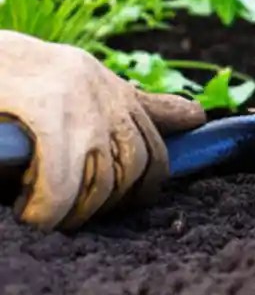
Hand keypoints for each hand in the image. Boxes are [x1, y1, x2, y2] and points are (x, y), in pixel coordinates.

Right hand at [0, 31, 205, 230]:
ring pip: (102, 181)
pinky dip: (50, 209)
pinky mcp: (45, 113)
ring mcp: (78, 103)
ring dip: (77, 211)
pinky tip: (33, 215)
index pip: (159, 136)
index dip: (151, 179)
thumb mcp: (82, 85)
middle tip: (76, 213)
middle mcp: (104, 93)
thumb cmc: (16, 78)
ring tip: (49, 216)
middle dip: (112, 201)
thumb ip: (135, 104)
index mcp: (111, 87)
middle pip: (137, 165)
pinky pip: (61, 183)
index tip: (135, 198)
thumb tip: (195, 116)